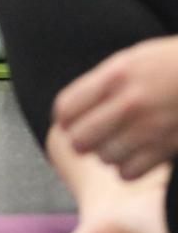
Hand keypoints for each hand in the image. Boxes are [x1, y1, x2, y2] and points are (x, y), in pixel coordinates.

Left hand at [55, 36, 177, 180]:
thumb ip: (104, 82)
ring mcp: (150, 127)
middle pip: (79, 139)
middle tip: (94, 138)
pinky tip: (137, 156)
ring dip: (108, 154)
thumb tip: (70, 112)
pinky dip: (128, 169)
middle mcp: (129, 102)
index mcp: (116, 75)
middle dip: (82, 141)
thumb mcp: (136, 59)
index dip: (65, 120)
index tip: (72, 122)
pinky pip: (129, 172)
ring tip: (121, 143)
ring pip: (104, 157)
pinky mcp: (168, 147)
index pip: (66, 109)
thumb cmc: (175, 65)